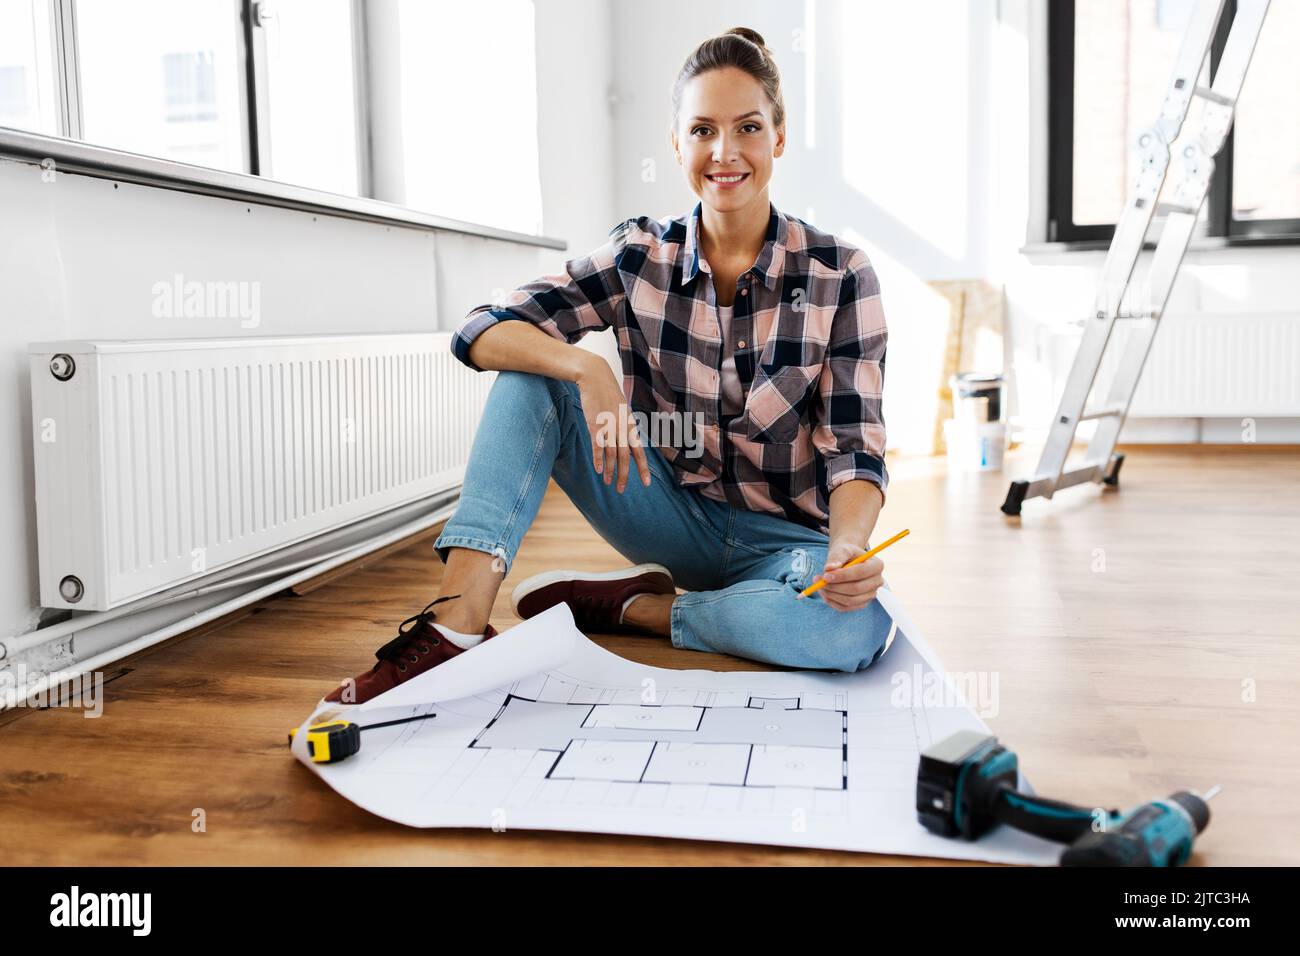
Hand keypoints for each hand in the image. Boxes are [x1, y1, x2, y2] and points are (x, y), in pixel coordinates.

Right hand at [574, 355, 651, 492]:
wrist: (595, 377)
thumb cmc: (607, 392)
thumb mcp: (621, 408)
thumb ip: (623, 424)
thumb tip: (625, 437)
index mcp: (630, 425)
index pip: (639, 451)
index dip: (643, 468)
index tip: (647, 483)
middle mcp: (622, 428)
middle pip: (626, 457)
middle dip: (625, 475)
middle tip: (622, 490)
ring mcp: (609, 427)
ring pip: (612, 454)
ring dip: (610, 471)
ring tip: (609, 483)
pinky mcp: (595, 424)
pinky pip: (598, 446)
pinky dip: (598, 459)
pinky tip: (598, 470)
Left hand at [809, 538, 883, 611]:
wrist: (848, 560)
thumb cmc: (846, 554)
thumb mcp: (842, 550)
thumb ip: (836, 557)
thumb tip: (829, 568)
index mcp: (877, 565)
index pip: (860, 573)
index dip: (842, 576)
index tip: (825, 576)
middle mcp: (877, 581)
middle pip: (856, 589)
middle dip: (835, 587)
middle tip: (818, 582)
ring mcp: (871, 595)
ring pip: (850, 600)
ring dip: (832, 595)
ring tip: (819, 586)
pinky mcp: (862, 604)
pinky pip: (846, 608)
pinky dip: (832, 602)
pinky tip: (824, 593)